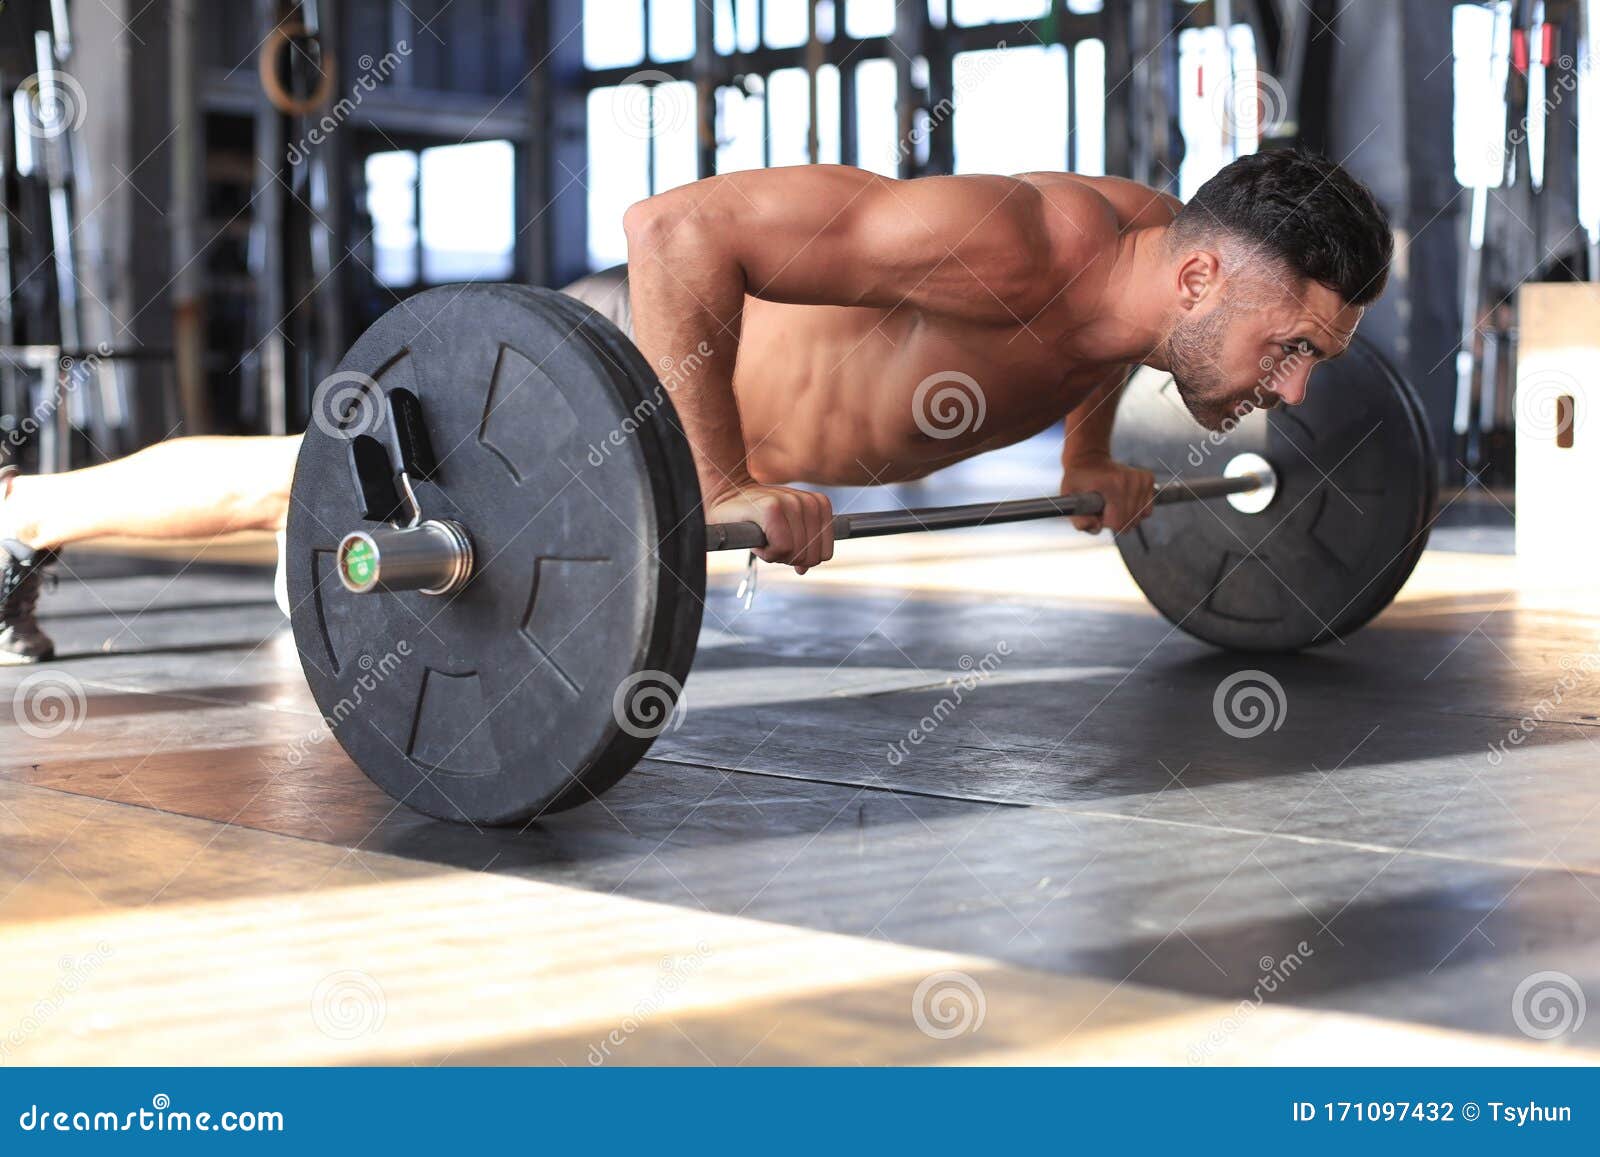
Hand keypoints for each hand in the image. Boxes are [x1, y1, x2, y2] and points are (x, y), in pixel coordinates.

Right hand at [705, 482, 834, 572]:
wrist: (727, 496)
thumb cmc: (757, 516)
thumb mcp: (788, 530)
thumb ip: (803, 547)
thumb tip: (804, 570)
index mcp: (820, 505)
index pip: (824, 554)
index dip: (802, 557)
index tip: (784, 543)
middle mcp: (809, 502)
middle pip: (810, 557)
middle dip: (789, 558)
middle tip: (771, 541)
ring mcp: (792, 503)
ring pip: (796, 554)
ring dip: (775, 555)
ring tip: (763, 537)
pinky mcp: (773, 508)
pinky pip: (782, 548)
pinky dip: (767, 553)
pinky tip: (757, 539)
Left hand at [1060, 455, 1155, 534]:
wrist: (1089, 460)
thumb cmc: (1077, 481)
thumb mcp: (1068, 498)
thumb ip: (1079, 520)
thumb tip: (1097, 528)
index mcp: (1112, 484)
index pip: (1118, 522)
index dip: (1105, 523)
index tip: (1097, 511)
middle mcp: (1130, 480)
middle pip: (1130, 521)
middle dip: (1115, 520)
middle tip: (1104, 507)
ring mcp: (1141, 478)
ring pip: (1141, 516)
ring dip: (1125, 516)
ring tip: (1112, 503)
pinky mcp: (1148, 478)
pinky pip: (1147, 509)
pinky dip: (1136, 510)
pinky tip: (1123, 501)